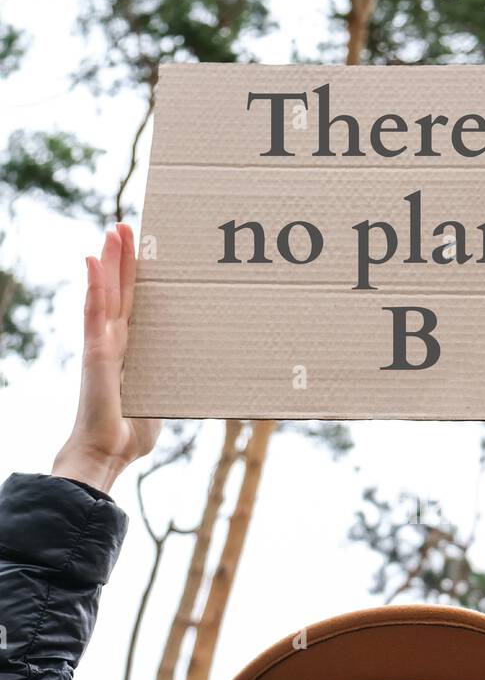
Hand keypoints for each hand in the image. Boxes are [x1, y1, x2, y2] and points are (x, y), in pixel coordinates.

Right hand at [53, 223, 161, 491]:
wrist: (107, 454)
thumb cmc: (130, 434)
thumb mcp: (162, 399)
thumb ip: (173, 382)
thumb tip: (199, 379)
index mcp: (130, 350)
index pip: (134, 304)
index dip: (137, 276)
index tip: (145, 249)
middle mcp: (114, 341)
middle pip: (120, 290)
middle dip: (122, 257)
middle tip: (126, 224)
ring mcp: (102, 344)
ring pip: (106, 293)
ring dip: (109, 261)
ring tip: (114, 230)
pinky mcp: (95, 354)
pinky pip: (94, 315)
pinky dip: (92, 287)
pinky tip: (91, 262)